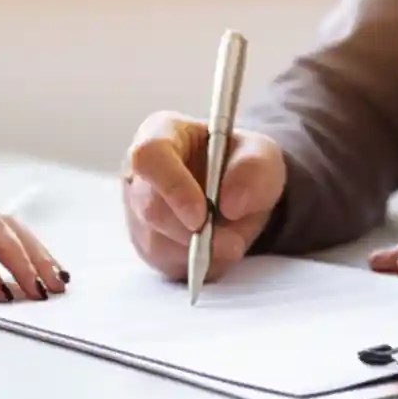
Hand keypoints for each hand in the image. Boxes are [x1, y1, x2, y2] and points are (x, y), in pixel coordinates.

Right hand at [122, 111, 285, 280]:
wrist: (238, 192)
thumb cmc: (241, 163)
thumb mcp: (262, 155)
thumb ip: (254, 169)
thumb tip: (230, 204)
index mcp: (161, 134)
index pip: (149, 156)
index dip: (173, 187)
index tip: (202, 215)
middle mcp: (138, 172)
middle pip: (149, 208)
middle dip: (192, 231)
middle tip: (231, 241)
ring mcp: (136, 210)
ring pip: (155, 242)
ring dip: (198, 251)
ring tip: (230, 241)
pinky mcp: (145, 243)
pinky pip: (164, 262)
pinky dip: (196, 264)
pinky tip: (215, 250)